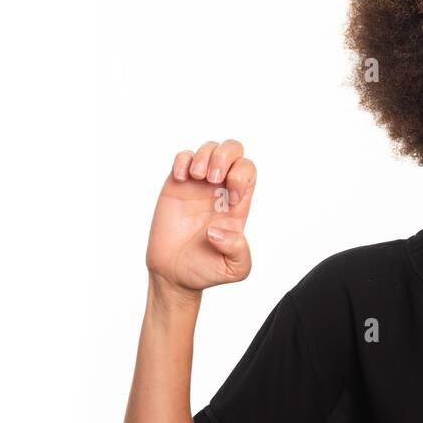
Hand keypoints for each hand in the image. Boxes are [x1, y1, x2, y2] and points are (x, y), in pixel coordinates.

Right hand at [145, 139, 257, 295]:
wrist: (174, 275)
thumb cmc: (206, 270)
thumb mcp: (234, 268)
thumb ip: (239, 251)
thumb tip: (217, 231)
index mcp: (237, 204)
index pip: (248, 171)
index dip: (242, 176)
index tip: (229, 199)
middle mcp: (220, 190)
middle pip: (233, 150)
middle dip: (225, 156)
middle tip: (213, 178)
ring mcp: (198, 186)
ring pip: (209, 148)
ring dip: (204, 155)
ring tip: (196, 177)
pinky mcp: (176, 186)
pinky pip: (182, 157)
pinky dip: (183, 160)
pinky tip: (181, 179)